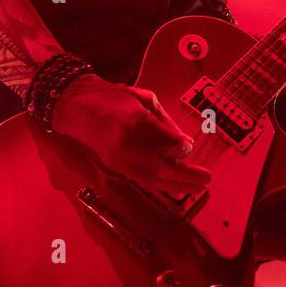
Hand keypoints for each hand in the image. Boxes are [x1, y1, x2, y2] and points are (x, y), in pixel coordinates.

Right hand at [50, 74, 210, 192]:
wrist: (78, 108)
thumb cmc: (114, 98)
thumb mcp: (144, 99)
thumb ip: (165, 122)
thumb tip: (185, 144)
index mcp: (134, 120)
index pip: (164, 141)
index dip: (180, 147)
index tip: (190, 147)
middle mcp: (127, 144)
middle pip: (162, 166)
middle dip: (187, 175)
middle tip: (206, 178)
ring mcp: (119, 159)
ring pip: (153, 179)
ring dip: (178, 185)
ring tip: (198, 187)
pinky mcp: (116, 167)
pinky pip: (143, 181)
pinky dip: (162, 186)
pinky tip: (178, 188)